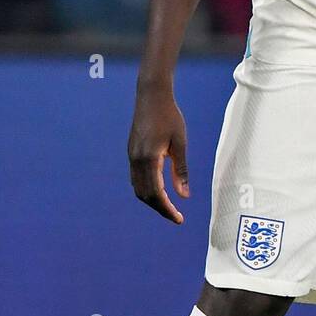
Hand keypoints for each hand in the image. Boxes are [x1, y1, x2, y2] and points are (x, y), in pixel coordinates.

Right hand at [128, 82, 189, 222]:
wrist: (151, 96)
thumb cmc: (170, 117)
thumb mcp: (180, 144)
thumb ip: (181, 170)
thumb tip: (184, 195)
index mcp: (149, 159)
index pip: (157, 194)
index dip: (167, 209)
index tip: (179, 219)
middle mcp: (136, 160)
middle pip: (145, 195)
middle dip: (160, 208)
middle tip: (176, 216)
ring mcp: (131, 156)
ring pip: (138, 188)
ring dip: (152, 201)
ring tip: (169, 207)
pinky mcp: (131, 152)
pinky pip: (136, 178)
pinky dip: (147, 190)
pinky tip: (160, 191)